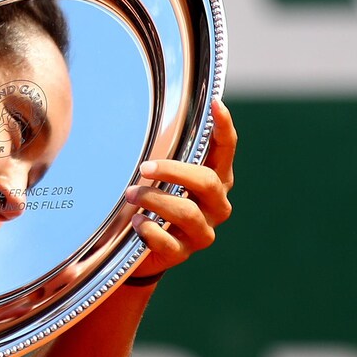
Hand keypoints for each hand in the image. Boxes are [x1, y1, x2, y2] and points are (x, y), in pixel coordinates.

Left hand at [124, 98, 236, 276]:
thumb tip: (145, 115)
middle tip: (144, 167)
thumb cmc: (153, 202)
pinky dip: (149, 230)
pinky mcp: (182, 253)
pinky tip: (136, 223)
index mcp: (215, 181)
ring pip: (186, 212)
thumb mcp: (161, 178)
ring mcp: (202, 231)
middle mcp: (215, 206)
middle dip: (173, 171)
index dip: (223, 128)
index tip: (216, 103)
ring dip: (154, 200)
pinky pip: (168, 241)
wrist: (142, 250)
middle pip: (207, 182)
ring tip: (130, 194)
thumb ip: (164, 155)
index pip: (226, 151)